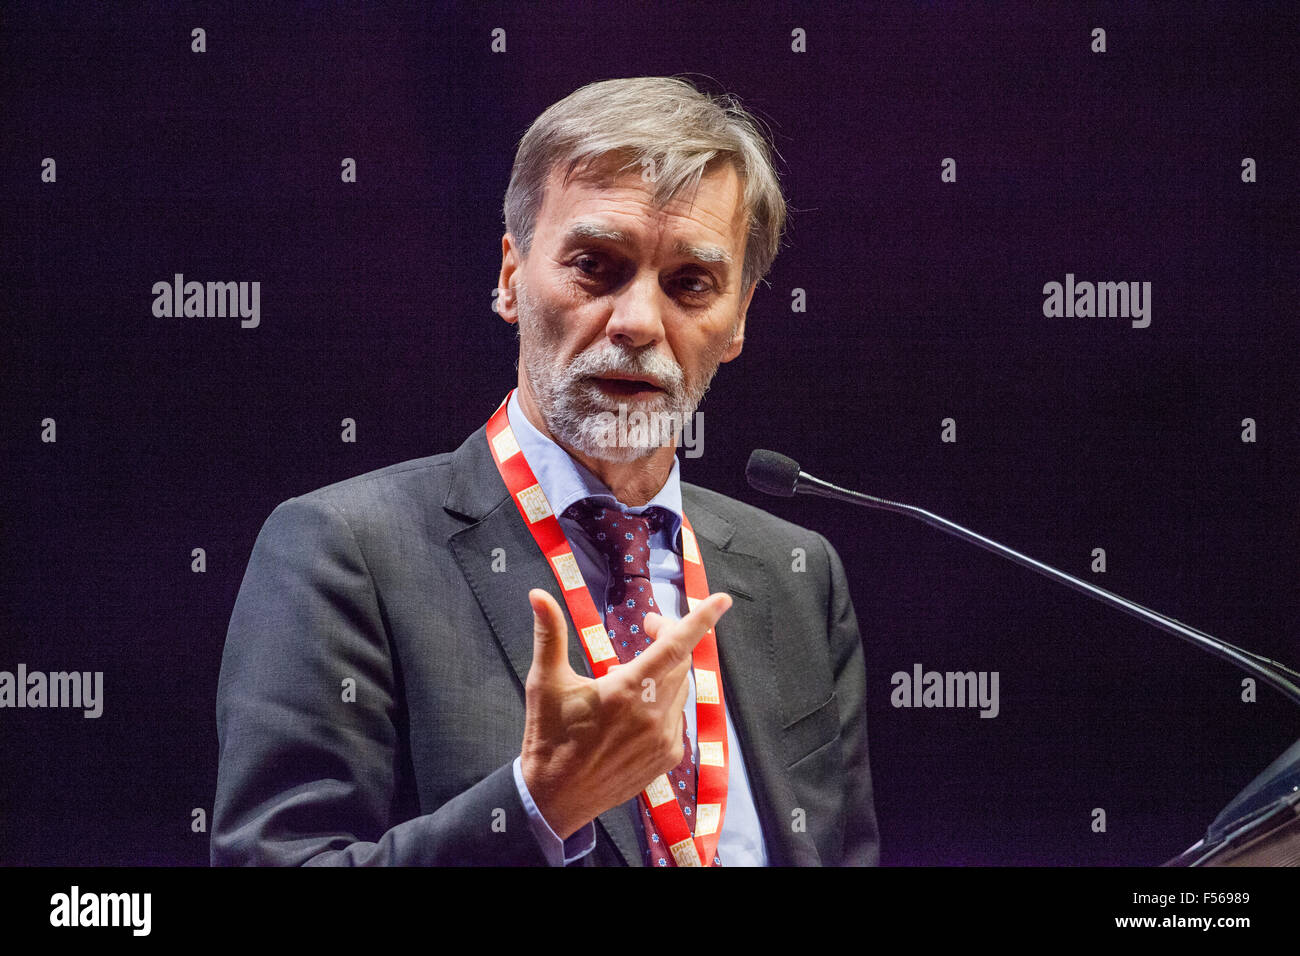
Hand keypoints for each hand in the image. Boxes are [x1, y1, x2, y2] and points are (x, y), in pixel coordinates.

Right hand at [518, 588, 731, 839]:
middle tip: (648, 627)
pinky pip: (678, 716)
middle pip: (680, 662)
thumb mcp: (545, 682)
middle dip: (669, 637)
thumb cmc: (549, 738)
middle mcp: (652, 715)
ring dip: (665, 672)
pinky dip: (665, 702)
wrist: (555, 797)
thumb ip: (550, 634)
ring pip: (680, 689)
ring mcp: (664, 739)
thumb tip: (538, 595)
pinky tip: (638, 709)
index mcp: (626, 692)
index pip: (674, 647)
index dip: (701, 621)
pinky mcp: (668, 757)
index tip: (722, 601)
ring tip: (629, 677)